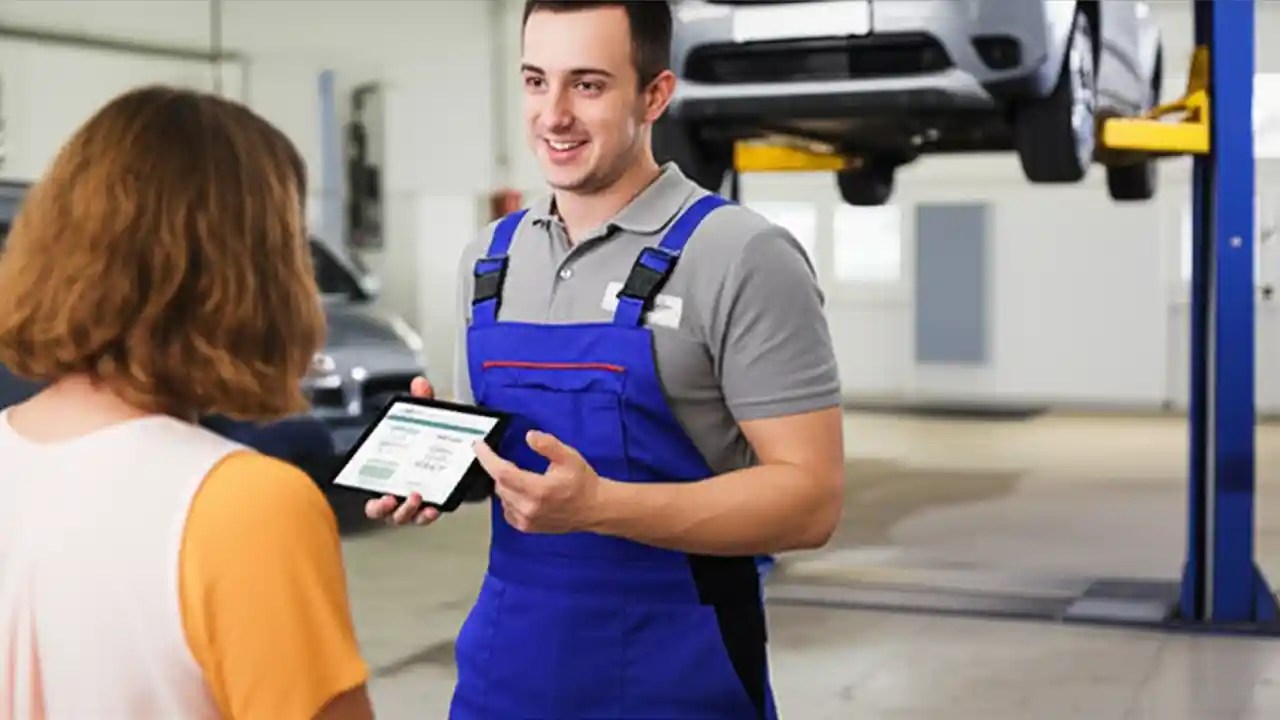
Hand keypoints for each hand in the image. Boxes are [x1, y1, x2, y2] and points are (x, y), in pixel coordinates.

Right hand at [364, 376, 441, 526]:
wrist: (461, 446)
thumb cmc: (431, 437)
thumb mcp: (426, 419)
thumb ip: (423, 401)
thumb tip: (420, 383)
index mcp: (389, 475)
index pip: (372, 494)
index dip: (374, 502)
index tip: (381, 495)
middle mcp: (398, 492)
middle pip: (385, 512)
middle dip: (385, 509)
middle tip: (391, 498)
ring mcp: (416, 501)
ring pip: (405, 517)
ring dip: (409, 511)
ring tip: (417, 497)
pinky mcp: (433, 504)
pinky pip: (426, 516)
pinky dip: (428, 514)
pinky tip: (434, 508)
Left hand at [473, 430, 604, 533]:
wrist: (593, 509)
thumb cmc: (582, 482)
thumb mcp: (569, 457)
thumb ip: (548, 445)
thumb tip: (529, 436)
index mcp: (539, 489)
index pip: (502, 472)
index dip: (487, 458)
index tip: (478, 445)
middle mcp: (529, 508)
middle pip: (500, 483)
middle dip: (500, 469)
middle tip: (511, 461)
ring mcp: (526, 520)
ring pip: (502, 496)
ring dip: (505, 484)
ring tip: (522, 477)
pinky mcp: (526, 527)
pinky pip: (507, 509)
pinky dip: (509, 498)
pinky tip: (523, 493)